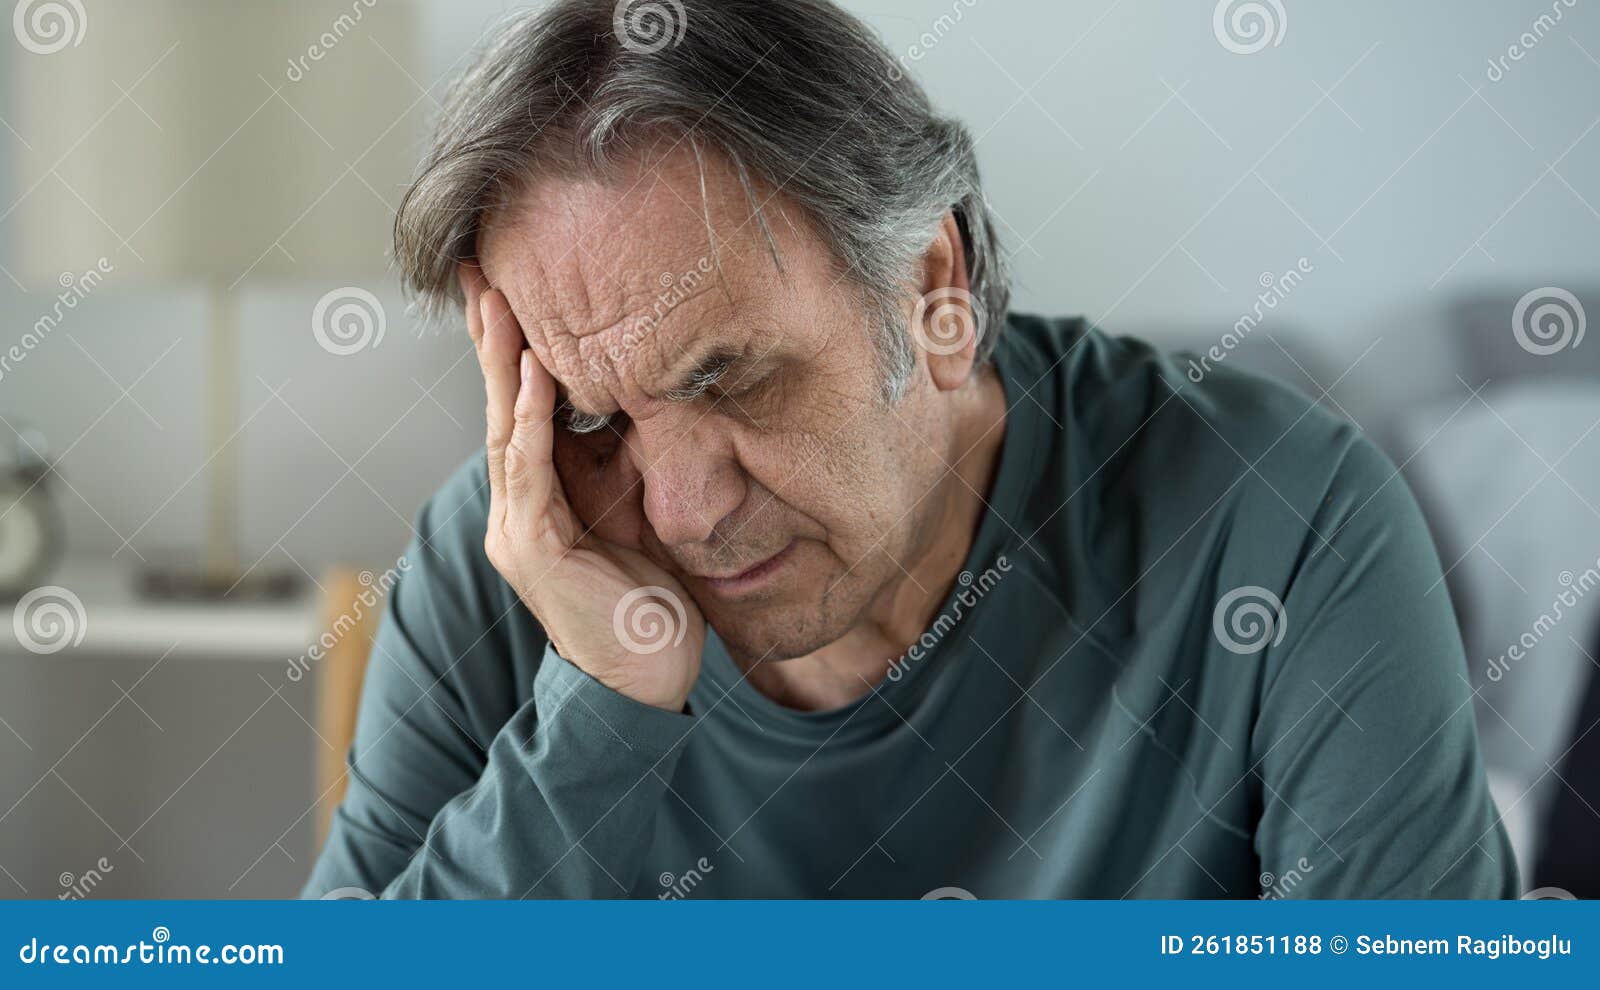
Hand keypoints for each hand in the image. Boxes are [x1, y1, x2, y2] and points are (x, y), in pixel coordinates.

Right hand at [462, 264, 705, 711]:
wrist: (650, 679)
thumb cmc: (650, 597)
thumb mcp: (640, 509)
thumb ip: (626, 458)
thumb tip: (641, 392)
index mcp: (538, 496)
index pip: (519, 406)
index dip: (508, 346)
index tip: (506, 282)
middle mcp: (517, 508)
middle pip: (498, 405)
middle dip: (490, 335)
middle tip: (480, 267)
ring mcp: (518, 529)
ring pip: (505, 429)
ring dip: (502, 362)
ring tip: (500, 300)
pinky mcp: (534, 552)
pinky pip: (531, 471)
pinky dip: (530, 420)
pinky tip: (530, 374)